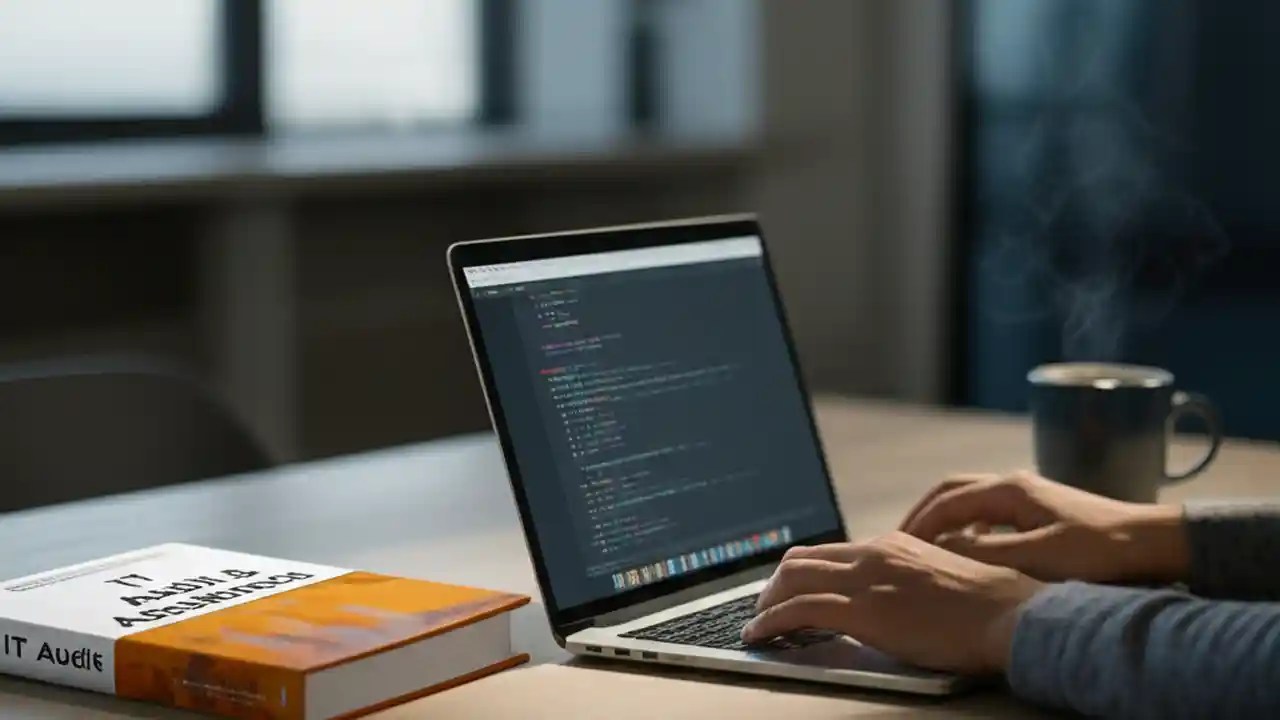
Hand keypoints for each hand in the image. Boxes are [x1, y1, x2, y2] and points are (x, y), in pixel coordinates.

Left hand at [741, 532, 1042, 673]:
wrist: (1012, 616)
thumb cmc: (994, 607)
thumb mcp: (945, 578)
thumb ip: (912, 580)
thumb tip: (893, 598)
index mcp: (895, 544)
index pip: (832, 551)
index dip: (803, 571)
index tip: (791, 588)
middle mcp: (874, 553)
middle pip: (803, 559)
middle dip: (776, 584)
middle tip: (766, 606)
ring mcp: (866, 580)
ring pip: (793, 580)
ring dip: (768, 602)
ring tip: (758, 622)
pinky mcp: (863, 610)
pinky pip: (799, 611)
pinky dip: (771, 622)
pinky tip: (760, 635)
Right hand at [899, 471, 1189, 583]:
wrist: (1154, 544)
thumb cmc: (1098, 552)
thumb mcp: (1036, 557)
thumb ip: (984, 554)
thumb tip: (939, 553)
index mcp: (1008, 489)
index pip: (944, 502)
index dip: (916, 526)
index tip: (894, 550)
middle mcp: (1014, 484)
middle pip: (951, 491)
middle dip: (922, 515)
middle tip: (900, 543)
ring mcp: (1029, 495)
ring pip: (970, 502)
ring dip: (944, 521)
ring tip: (927, 549)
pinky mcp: (1042, 511)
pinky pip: (990, 514)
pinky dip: (968, 529)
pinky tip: (970, 553)